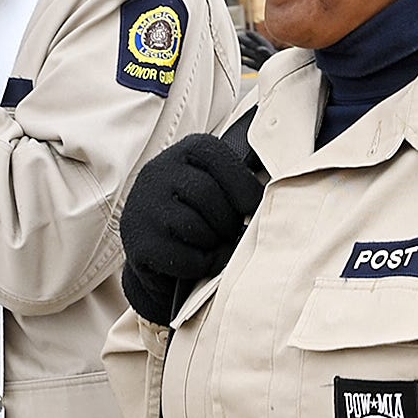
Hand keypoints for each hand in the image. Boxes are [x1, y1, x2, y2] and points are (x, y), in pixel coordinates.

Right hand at [119, 129, 265, 324]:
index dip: (244, 189)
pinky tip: (198, 263)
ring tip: (212, 246)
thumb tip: (278, 197)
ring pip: (194, 227)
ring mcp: (144, 207)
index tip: (253, 210)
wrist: (156, 255)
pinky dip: (200, 265)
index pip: (219, 160)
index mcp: (185, 152)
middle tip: (230, 234)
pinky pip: (184, 257)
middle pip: (207, 195)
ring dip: (213, 244)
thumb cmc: (199, 217)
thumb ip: (240, 185)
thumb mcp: (217, 189)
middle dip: (227, 222)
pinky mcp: (139, 243)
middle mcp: (157, 173)